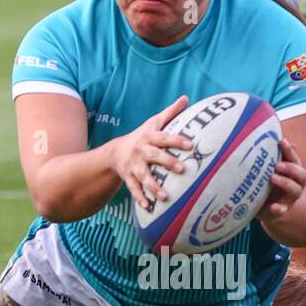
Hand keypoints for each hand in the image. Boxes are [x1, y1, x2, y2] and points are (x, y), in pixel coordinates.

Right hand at [111, 95, 192, 210]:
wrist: (116, 151)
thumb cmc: (143, 136)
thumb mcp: (154, 123)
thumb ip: (171, 112)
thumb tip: (186, 98)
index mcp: (149, 137)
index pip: (164, 137)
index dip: (176, 140)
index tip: (190, 145)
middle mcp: (141, 151)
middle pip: (154, 156)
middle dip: (167, 162)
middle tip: (182, 169)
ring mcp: (134, 166)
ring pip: (143, 176)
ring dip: (153, 186)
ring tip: (164, 196)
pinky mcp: (129, 178)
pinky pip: (134, 189)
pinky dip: (140, 198)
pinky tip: (148, 207)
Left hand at [263, 137, 305, 217]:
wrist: (261, 208)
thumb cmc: (266, 184)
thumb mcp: (268, 170)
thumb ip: (272, 156)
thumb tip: (277, 137)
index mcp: (292, 174)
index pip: (296, 160)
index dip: (291, 151)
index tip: (281, 141)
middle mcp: (295, 185)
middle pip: (302, 176)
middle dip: (291, 168)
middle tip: (277, 165)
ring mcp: (289, 199)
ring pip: (296, 191)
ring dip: (286, 183)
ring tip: (273, 177)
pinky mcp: (279, 211)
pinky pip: (282, 211)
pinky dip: (279, 208)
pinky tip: (273, 206)